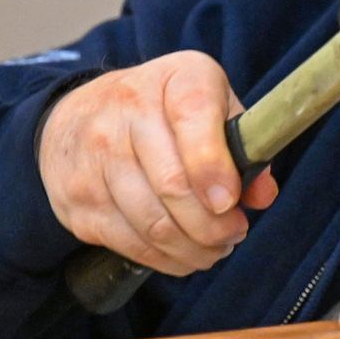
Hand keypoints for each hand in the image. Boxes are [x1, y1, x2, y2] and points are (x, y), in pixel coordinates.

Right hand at [37, 51, 275, 274]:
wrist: (77, 115)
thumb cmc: (162, 111)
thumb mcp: (210, 104)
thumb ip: (242, 145)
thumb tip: (262, 195)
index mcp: (173, 79)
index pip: (193, 117)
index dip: (214, 167)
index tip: (231, 202)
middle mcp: (125, 111)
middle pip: (172, 184)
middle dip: (214, 224)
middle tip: (234, 232)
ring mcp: (94, 157)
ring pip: (153, 223)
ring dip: (194, 247)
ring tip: (215, 247)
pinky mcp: (77, 200)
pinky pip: (130, 243)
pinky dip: (165, 259)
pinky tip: (185, 253)